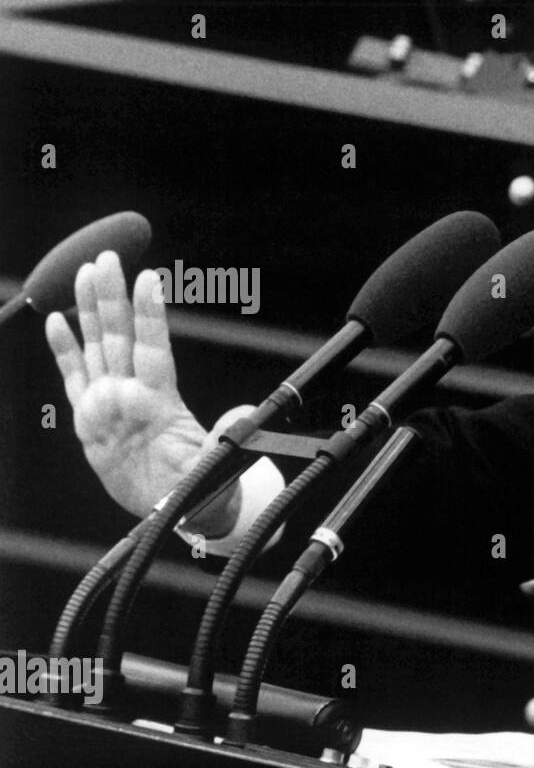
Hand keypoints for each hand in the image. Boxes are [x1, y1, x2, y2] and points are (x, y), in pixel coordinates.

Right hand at [45, 251, 228, 526]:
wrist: (177, 510)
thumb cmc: (202, 488)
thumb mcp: (213, 465)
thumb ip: (224, 437)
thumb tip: (242, 413)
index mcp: (160, 401)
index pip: (153, 347)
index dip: (149, 315)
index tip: (149, 279)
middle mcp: (132, 394)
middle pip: (119, 336)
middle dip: (112, 296)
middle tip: (109, 257)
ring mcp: (110, 402)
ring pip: (97, 346)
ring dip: (90, 310)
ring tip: (88, 273)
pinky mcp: (90, 419)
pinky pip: (73, 377)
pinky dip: (64, 350)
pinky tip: (56, 321)